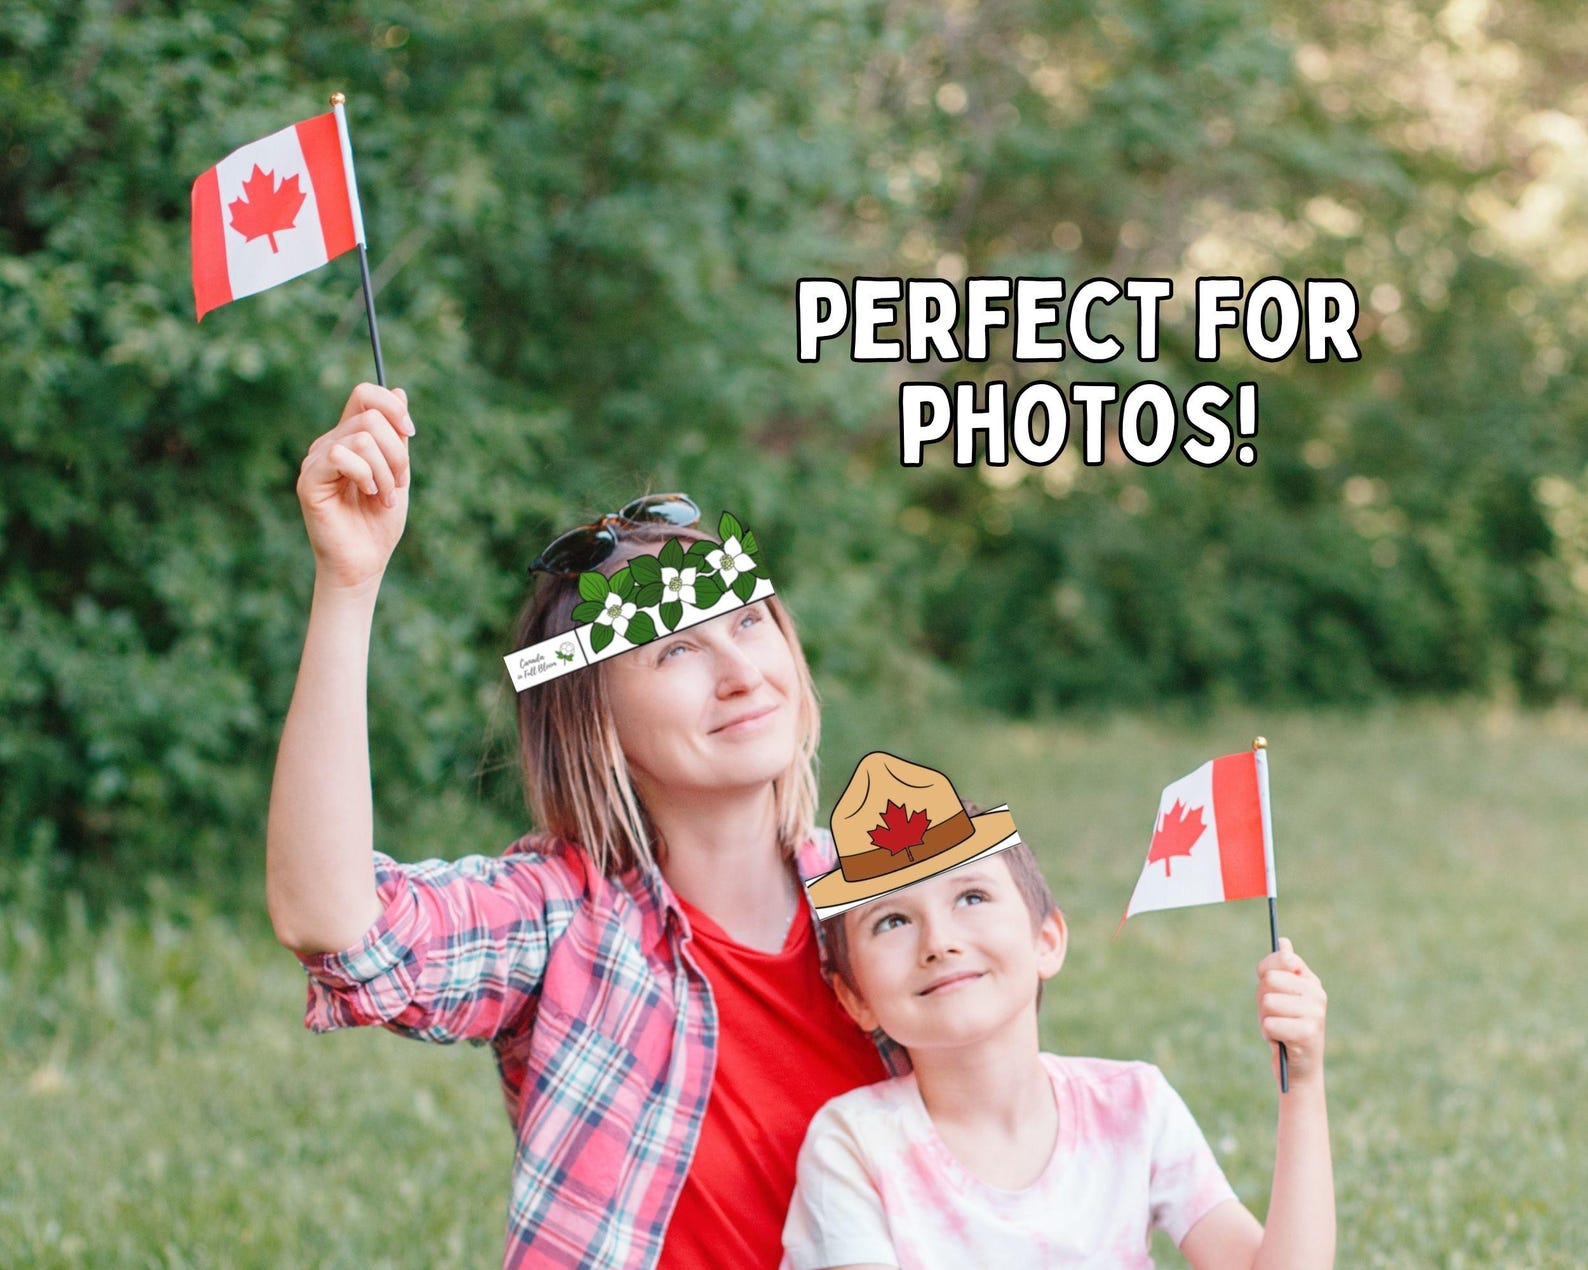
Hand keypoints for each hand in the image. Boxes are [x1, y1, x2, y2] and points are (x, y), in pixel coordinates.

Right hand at [296, 383, 414, 590]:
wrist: (365, 561)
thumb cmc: (379, 523)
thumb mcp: (398, 474)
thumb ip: (397, 437)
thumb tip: (399, 391)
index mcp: (351, 438)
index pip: (365, 394)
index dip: (392, 406)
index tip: (410, 433)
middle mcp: (330, 442)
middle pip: (371, 416)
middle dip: (397, 452)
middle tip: (398, 484)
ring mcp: (317, 459)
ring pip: (363, 437)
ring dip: (386, 471)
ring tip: (384, 497)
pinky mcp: (310, 479)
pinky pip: (340, 455)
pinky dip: (365, 474)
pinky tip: (368, 494)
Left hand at [1256, 937, 1326, 1085]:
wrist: (1300, 1070)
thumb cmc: (1286, 1028)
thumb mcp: (1282, 997)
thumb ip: (1281, 970)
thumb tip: (1283, 941)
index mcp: (1311, 981)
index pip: (1283, 959)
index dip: (1266, 971)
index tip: (1267, 986)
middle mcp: (1317, 993)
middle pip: (1269, 979)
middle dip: (1262, 1000)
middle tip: (1273, 1015)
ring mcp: (1315, 1013)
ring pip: (1268, 1001)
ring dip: (1265, 1019)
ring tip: (1278, 1029)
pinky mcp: (1308, 1033)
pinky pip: (1270, 1024)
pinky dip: (1268, 1034)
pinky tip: (1281, 1041)